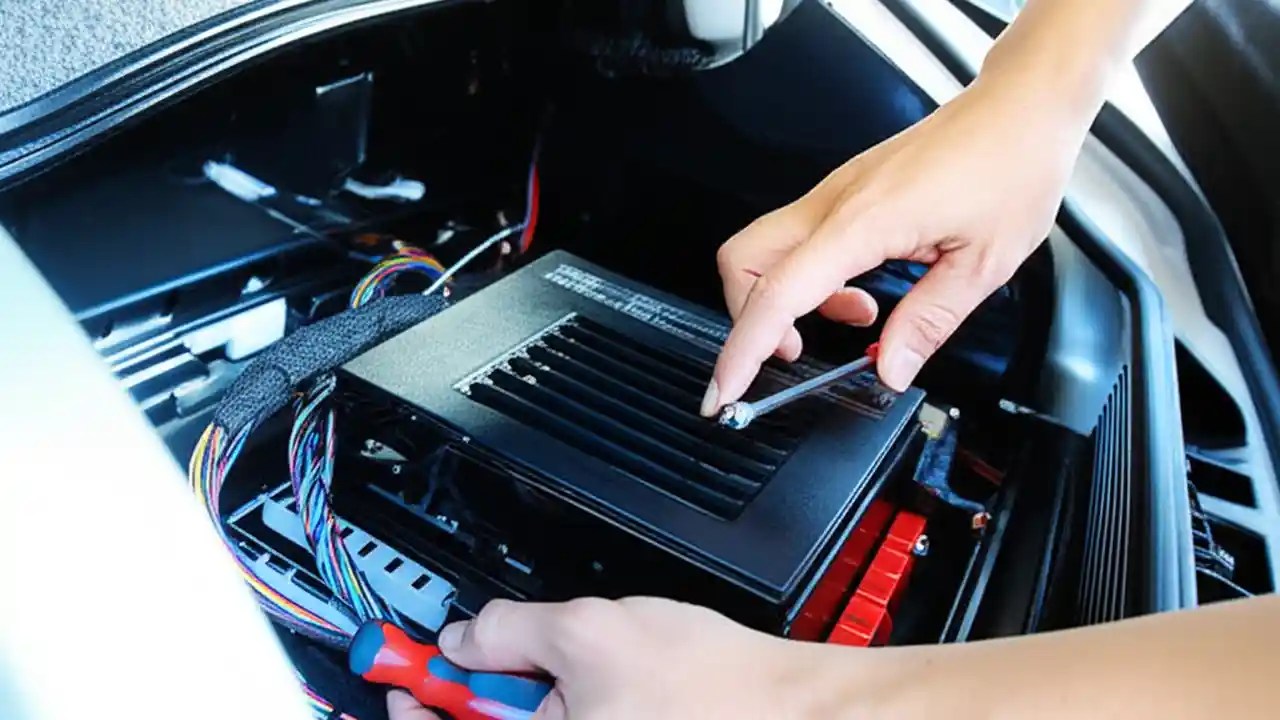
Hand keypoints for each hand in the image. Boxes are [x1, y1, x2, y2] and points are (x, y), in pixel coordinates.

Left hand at [384, 597, 845, 719]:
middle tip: (482, 656)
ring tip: (570, 666)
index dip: (410, 701)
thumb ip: (509, 629)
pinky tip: (592, 686)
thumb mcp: (593, 632)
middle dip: (475, 692)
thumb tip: (464, 633)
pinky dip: (561, 707)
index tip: (400, 674)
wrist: (794, 712)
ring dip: (526, 697)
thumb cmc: (715, 690)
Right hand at [702, 71, 1094, 414]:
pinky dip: (810, 282)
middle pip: (740, 261)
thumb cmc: (1009, 165)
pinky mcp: (843, 194)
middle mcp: (835, 203)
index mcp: (864, 221)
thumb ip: (927, 323)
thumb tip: (891, 370)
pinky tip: (857, 295)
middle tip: (791, 356)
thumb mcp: (984, 264)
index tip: (726, 391)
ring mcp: (833, 194)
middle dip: (748, 320)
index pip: (777, 291)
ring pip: (762, 252)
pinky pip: (797, 243)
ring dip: (785, 301)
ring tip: (849, 320)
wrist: (1020, 108)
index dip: (744, 349)